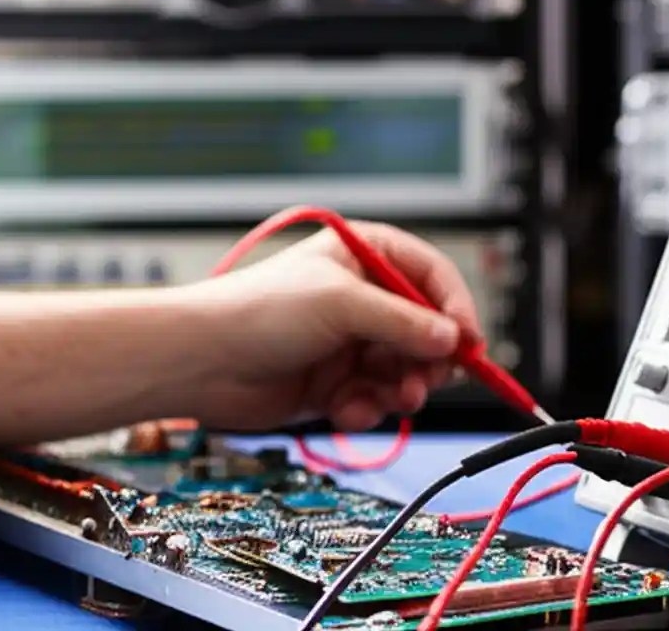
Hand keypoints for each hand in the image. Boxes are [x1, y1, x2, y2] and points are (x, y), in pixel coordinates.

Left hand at [184, 222, 481, 431]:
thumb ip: (403, 322)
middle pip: (426, 330)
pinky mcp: (336, 383)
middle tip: (427, 381)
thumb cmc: (257, 312)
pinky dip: (367, 409)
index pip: (432, 277)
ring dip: (402, 390)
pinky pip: (374, 399)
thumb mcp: (341, 305)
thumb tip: (454, 339)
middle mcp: (362, 299)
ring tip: (392, 400)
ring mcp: (350, 342)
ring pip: (405, 370)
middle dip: (429, 360)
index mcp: (366, 257)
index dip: (456, 309)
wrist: (199, 361)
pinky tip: (345, 410)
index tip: (469, 343)